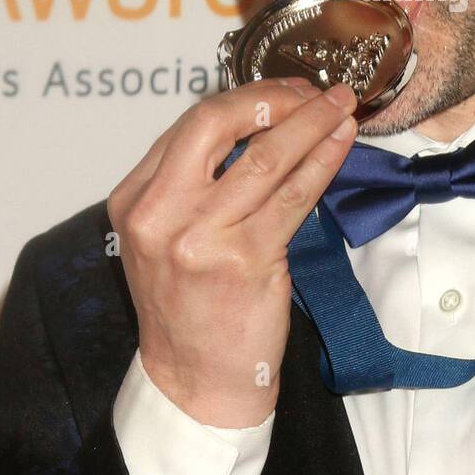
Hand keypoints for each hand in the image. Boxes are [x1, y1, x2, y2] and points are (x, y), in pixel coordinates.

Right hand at [107, 77, 357, 426]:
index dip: (245, 99)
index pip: (189, 124)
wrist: (195, 382)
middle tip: (313, 92)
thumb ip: (194, 183)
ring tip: (340, 106)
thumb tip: (256, 123)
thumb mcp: (168, 237)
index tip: (283, 91)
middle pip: (215, 123)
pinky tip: (341, 144)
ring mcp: (199, 237)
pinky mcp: (244, 259)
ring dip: (310, 122)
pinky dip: (322, 161)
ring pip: (263, 156)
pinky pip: (292, 195)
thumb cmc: (191, 308)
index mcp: (134, 201)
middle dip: (272, 98)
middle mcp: (159, 214)